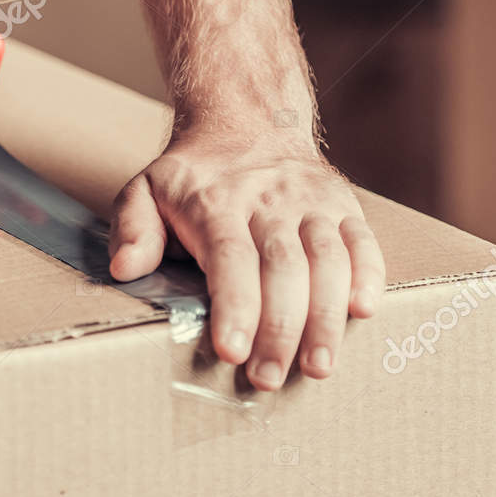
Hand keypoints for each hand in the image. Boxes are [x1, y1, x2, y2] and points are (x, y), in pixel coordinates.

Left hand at [107, 125, 385, 388]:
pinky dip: (369, 276)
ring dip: (325, 316)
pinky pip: (363, 241)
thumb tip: (126, 267)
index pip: (230, 257)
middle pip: (281, 267)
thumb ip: (132, 227)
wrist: (249, 119)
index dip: (235, 307)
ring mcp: (311, 203)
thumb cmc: (194, 174)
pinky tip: (364, 312)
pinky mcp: (343, 206)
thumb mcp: (146, 188)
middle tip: (269, 377)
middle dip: (279, 328)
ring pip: (326, 259)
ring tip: (318, 366)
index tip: (232, 351)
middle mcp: (268, 201)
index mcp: (216, 203)